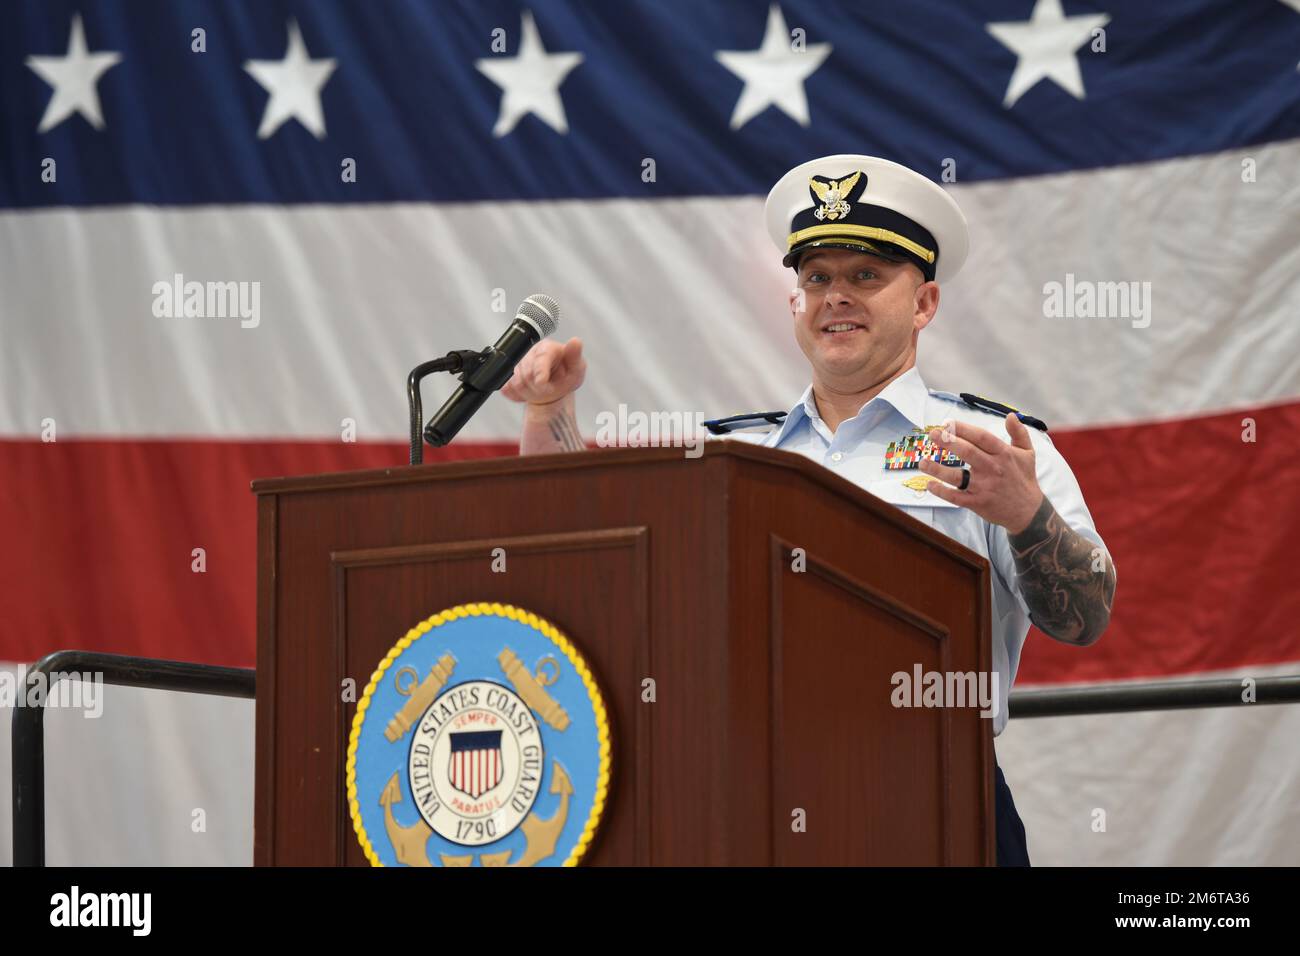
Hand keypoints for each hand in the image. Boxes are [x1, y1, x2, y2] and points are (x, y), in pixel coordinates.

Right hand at [501, 337, 585, 405]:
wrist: (554, 388)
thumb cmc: (566, 376)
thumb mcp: (576, 369)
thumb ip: (575, 356)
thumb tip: (576, 341)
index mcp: (547, 347)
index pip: (540, 358)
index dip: (540, 371)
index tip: (541, 382)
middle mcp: (530, 353)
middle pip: (527, 373)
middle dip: (538, 387)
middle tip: (549, 390)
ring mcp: (518, 364)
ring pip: (516, 382)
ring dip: (529, 391)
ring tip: (541, 391)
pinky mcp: (509, 375)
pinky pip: (508, 388)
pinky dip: (518, 395)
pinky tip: (529, 393)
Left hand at [917, 413, 1043, 533]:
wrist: (1028, 512)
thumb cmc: (1024, 479)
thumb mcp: (1027, 453)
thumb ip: (1019, 433)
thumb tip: (1011, 415)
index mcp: (1003, 454)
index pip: (981, 437)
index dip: (963, 429)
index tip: (947, 423)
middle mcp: (992, 468)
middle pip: (967, 452)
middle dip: (948, 441)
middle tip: (932, 434)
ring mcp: (983, 487)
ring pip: (956, 476)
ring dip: (937, 469)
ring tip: (922, 462)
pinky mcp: (977, 503)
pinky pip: (955, 497)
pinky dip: (941, 491)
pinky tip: (929, 484)